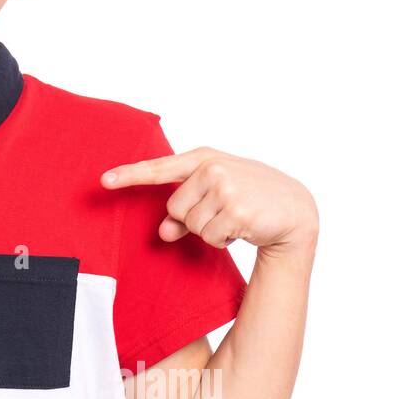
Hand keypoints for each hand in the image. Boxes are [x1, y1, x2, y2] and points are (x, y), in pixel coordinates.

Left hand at [100, 146, 317, 254]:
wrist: (295, 208)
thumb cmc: (249, 198)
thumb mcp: (215, 198)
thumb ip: (184, 212)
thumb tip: (163, 232)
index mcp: (204, 158)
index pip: (160, 168)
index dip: (129, 175)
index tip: (103, 180)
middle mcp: (213, 168)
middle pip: (174, 208)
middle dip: (194, 218)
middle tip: (223, 211)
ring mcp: (225, 188)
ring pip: (191, 225)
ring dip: (210, 231)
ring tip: (235, 218)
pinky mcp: (236, 211)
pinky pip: (209, 237)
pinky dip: (223, 240)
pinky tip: (243, 228)